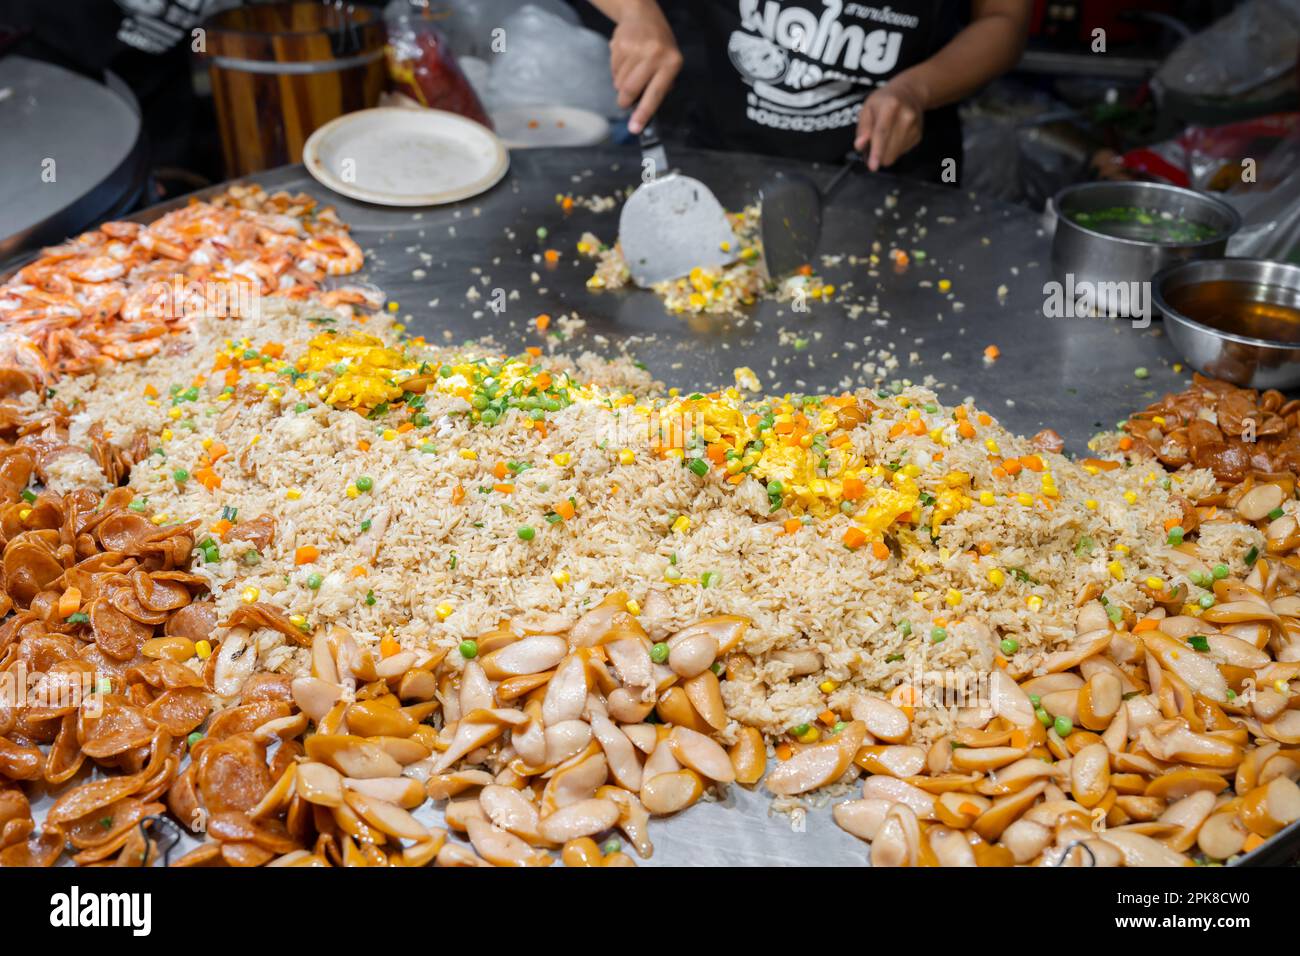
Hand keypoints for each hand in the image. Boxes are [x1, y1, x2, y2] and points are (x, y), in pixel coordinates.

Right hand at [609, 1, 681, 133]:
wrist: (642, 15)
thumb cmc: (659, 45)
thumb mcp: (670, 63)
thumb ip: (660, 86)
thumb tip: (644, 111)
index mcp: (671, 63)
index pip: (655, 94)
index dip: (643, 113)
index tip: (634, 129)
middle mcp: (654, 55)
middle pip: (631, 90)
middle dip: (624, 101)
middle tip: (624, 102)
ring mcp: (635, 49)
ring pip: (619, 82)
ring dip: (620, 84)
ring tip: (629, 72)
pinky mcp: (619, 44)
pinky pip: (613, 69)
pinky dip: (616, 71)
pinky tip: (624, 61)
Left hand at [854, 76, 927, 170]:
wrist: (909, 94)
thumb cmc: (884, 101)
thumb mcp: (867, 108)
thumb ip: (862, 128)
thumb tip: (860, 145)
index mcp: (890, 106)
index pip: (882, 133)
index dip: (876, 151)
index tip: (873, 166)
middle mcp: (906, 116)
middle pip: (889, 149)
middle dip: (877, 154)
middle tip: (870, 146)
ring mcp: (914, 127)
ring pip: (894, 155)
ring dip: (885, 152)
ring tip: (883, 138)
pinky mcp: (918, 135)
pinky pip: (900, 153)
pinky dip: (893, 149)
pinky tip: (893, 136)